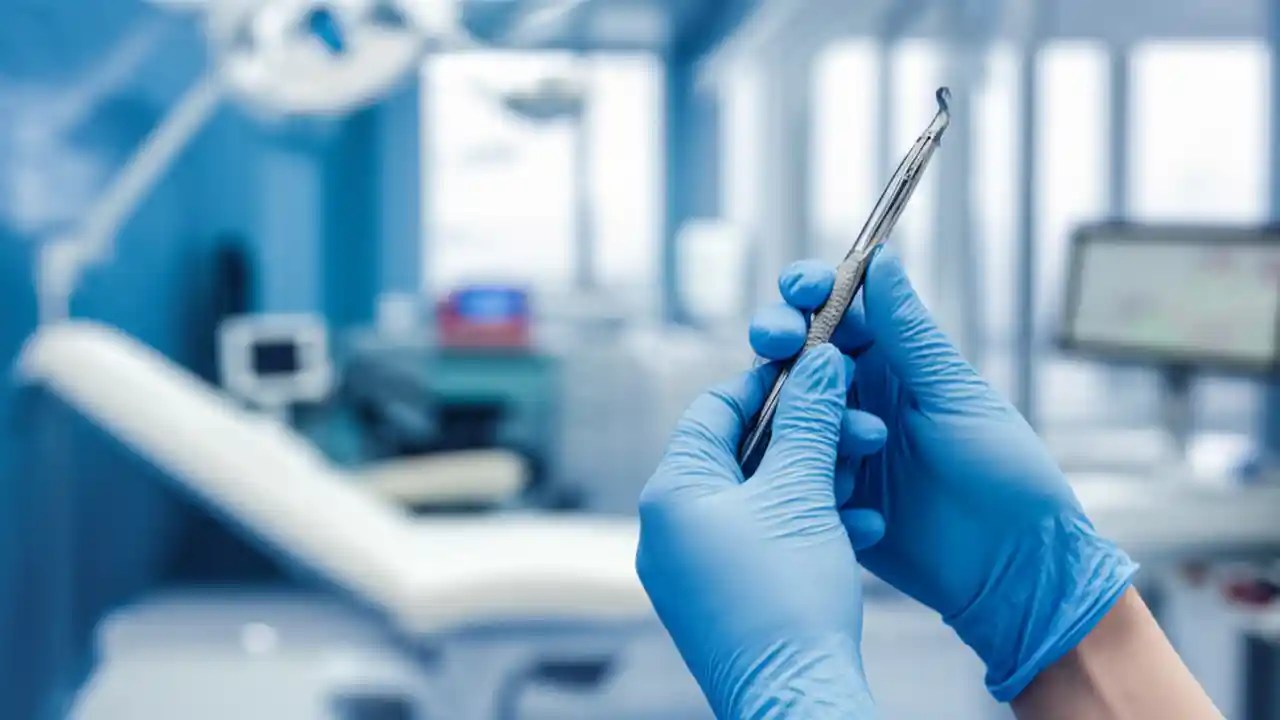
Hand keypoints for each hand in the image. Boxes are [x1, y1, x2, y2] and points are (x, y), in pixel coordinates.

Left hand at [636, 346, 886, 718]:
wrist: (796, 701)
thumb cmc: (789, 598)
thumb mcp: (803, 494)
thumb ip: (808, 421)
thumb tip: (817, 361)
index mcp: (671, 492)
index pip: (714, 409)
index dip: (769, 383)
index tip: (817, 369)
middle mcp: (669, 528)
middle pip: (742, 453)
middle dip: (808, 438)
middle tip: (859, 427)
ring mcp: (693, 568)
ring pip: (761, 498)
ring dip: (818, 482)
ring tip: (864, 480)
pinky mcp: (722, 600)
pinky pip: (764, 542)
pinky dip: (810, 528)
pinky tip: (861, 532)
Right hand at [749, 251, 1137, 700]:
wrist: (1010, 571)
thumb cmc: (1005, 475)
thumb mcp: (954, 395)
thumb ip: (907, 332)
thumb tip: (880, 259)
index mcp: (892, 362)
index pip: (836, 309)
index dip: (809, 290)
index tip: (801, 289)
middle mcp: (857, 398)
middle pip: (794, 353)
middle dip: (779, 338)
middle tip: (780, 343)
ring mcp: (836, 447)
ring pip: (787, 411)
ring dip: (808, 416)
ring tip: (868, 445)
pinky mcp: (825, 494)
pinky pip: (793, 471)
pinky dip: (810, 472)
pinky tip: (857, 494)